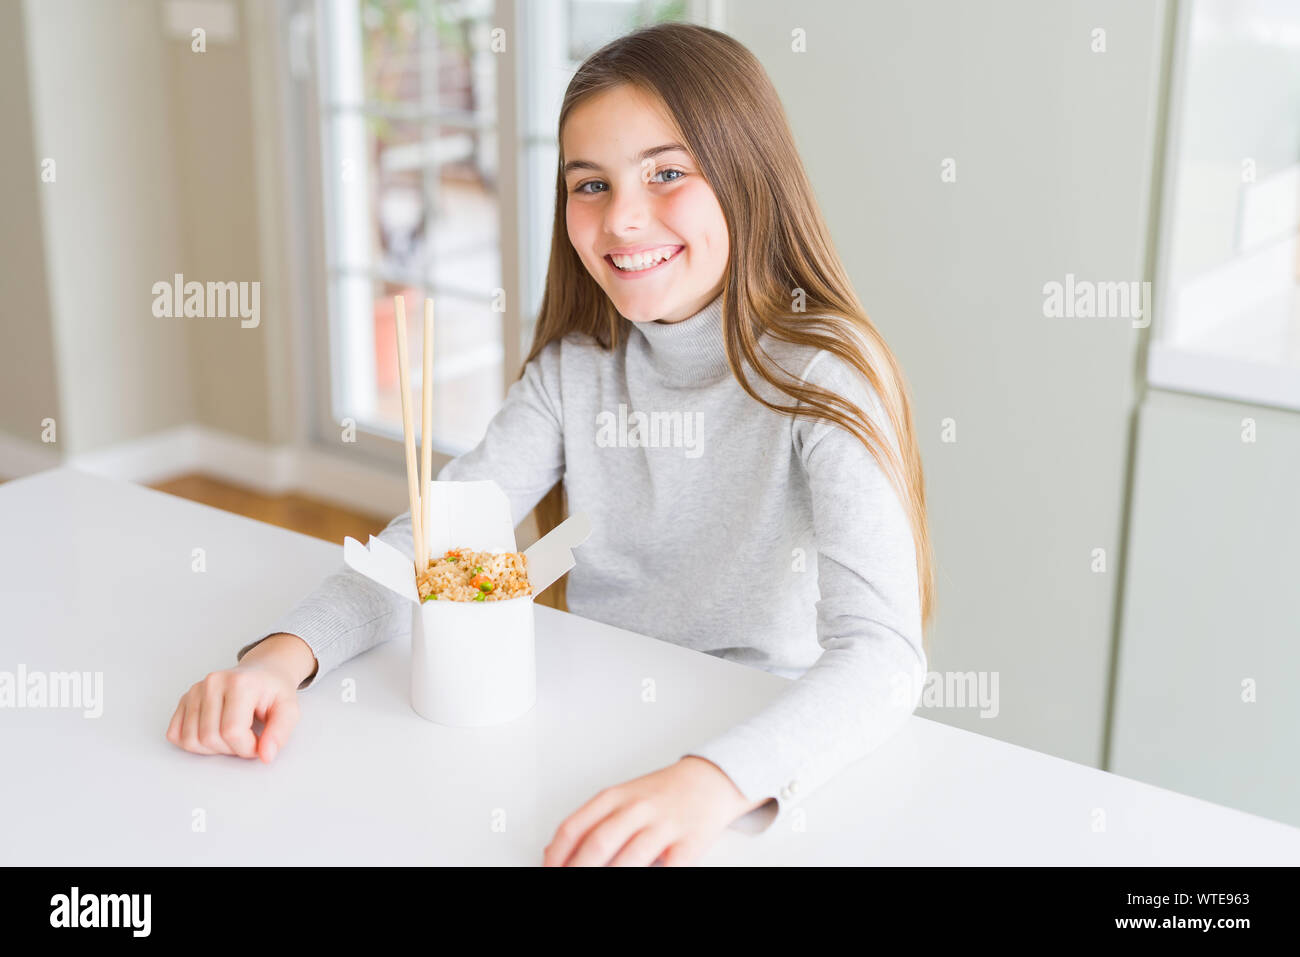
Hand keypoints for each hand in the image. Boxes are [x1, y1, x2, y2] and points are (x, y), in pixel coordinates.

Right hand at [165, 653, 302, 762]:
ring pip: (191, 740)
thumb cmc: (274, 691)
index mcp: (240, 683)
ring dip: (213, 748)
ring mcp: (195, 690)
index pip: (232, 731)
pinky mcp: (184, 699)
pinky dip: (193, 743)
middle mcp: (213, 683)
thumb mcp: (289, 710)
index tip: (259, 744)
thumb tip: (266, 755)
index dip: (246, 748)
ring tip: (232, 735)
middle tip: (247, 738)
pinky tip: (214, 732)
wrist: (263, 672)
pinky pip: (176, 734)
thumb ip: (280, 733)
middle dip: (231, 749)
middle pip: (209, 738)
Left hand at [542, 756, 769, 865]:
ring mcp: (663, 826)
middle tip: (568, 885)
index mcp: (613, 798)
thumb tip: (552, 853)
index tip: (549, 872)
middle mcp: (636, 808)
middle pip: (598, 844)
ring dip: (610, 877)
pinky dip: (651, 876)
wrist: (709, 781)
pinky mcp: (688, 844)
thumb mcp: (621, 799)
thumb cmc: (661, 794)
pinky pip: (668, 870)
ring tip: (597, 886)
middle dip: (579, 871)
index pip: (573, 827)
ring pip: (629, 859)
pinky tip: (643, 879)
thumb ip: (590, 823)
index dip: (556, 856)